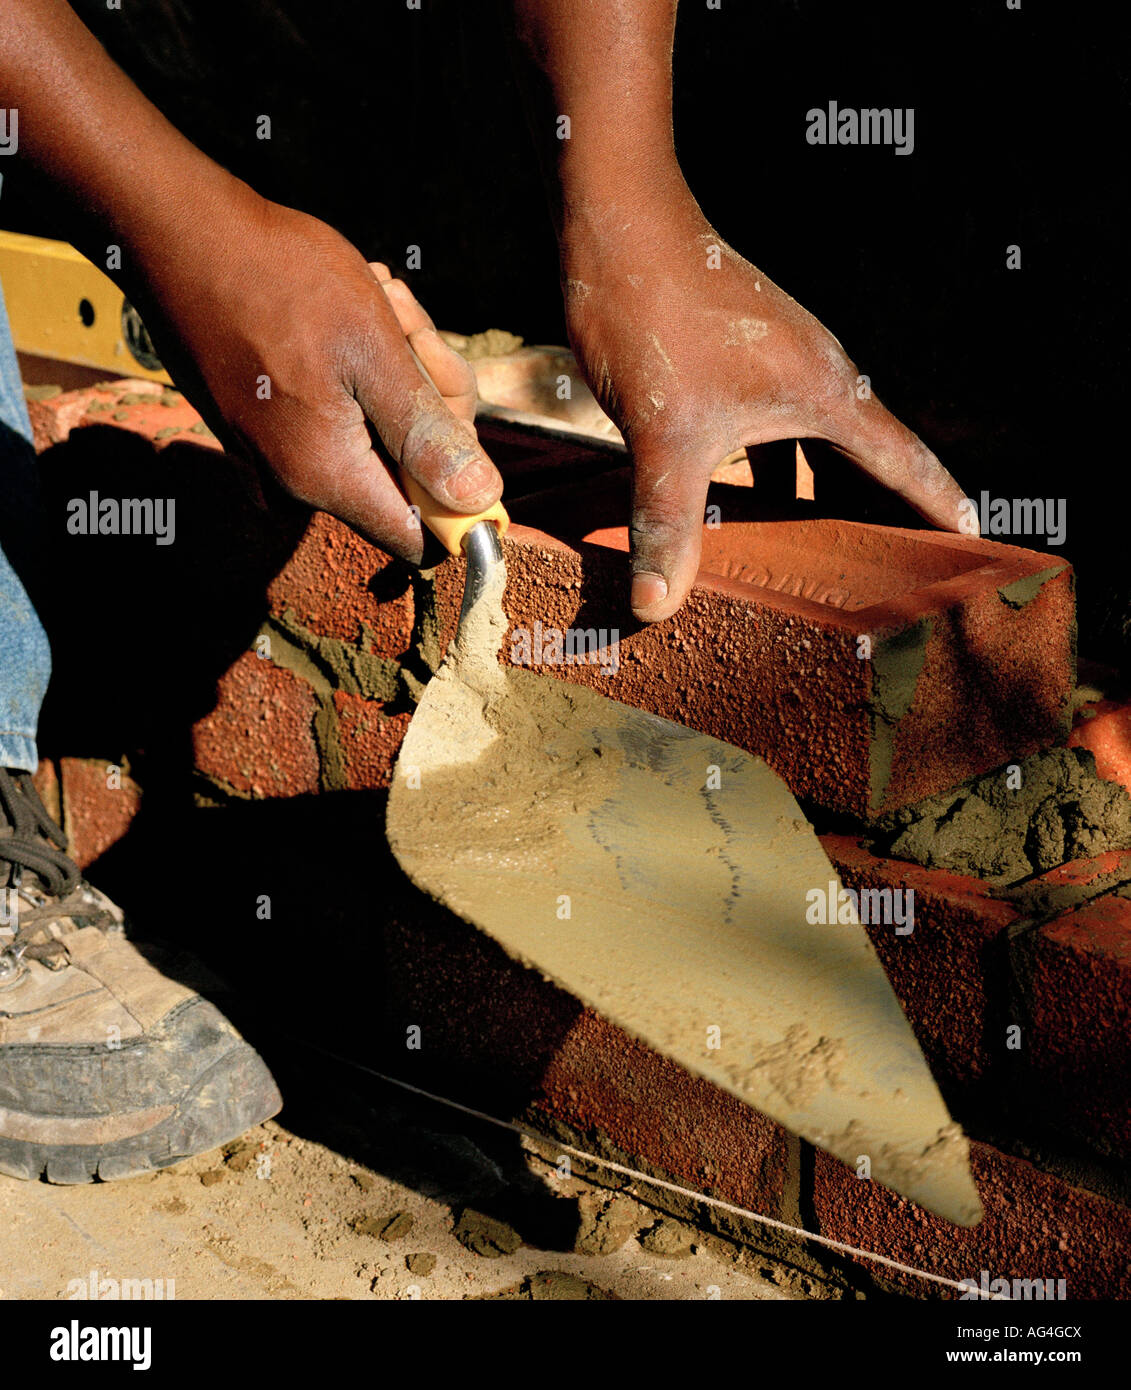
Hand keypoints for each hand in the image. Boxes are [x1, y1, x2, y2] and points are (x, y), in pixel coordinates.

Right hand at [125, 184, 498, 563]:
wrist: (177, 233)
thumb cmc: (279, 281)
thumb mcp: (376, 353)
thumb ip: (426, 437)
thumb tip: (478, 502)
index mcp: (328, 477)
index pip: (419, 538)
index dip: (456, 497)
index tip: (454, 425)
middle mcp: (295, 484)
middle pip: (402, 480)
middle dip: (427, 405)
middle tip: (410, 329)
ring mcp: (270, 459)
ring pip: (373, 438)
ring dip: (395, 374)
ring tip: (377, 303)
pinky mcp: (256, 429)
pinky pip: (332, 419)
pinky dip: (354, 371)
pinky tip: (342, 320)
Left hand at [562, 191, 968, 621]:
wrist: (617, 222)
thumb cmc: (654, 311)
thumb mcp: (663, 436)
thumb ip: (666, 523)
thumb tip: (657, 604)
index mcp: (825, 392)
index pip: (905, 461)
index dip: (939, 505)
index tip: (976, 542)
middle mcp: (816, 376)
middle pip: (870, 461)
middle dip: (885, 518)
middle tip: (902, 575)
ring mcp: (780, 366)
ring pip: (818, 450)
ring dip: (824, 499)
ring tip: (829, 558)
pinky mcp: (743, 362)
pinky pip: (776, 434)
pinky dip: (773, 477)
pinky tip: (744, 511)